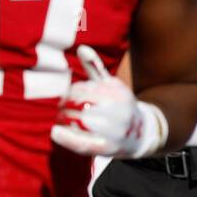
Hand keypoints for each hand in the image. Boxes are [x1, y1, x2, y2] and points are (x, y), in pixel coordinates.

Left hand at [50, 45, 167, 157]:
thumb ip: (95, 67)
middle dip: (66, 107)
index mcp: (118, 93)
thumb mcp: (110, 84)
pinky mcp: (107, 148)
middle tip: (60, 109)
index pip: (84, 90)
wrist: (141, 132)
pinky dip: (66, 138)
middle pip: (81, 106)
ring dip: (65, 120)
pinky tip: (55, 132)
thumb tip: (82, 48)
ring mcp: (114, 131)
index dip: (70, 93)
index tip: (66, 97)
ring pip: (80, 123)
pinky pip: (83, 143)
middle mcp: (119, 111)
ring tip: (62, 119)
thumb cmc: (118, 104)